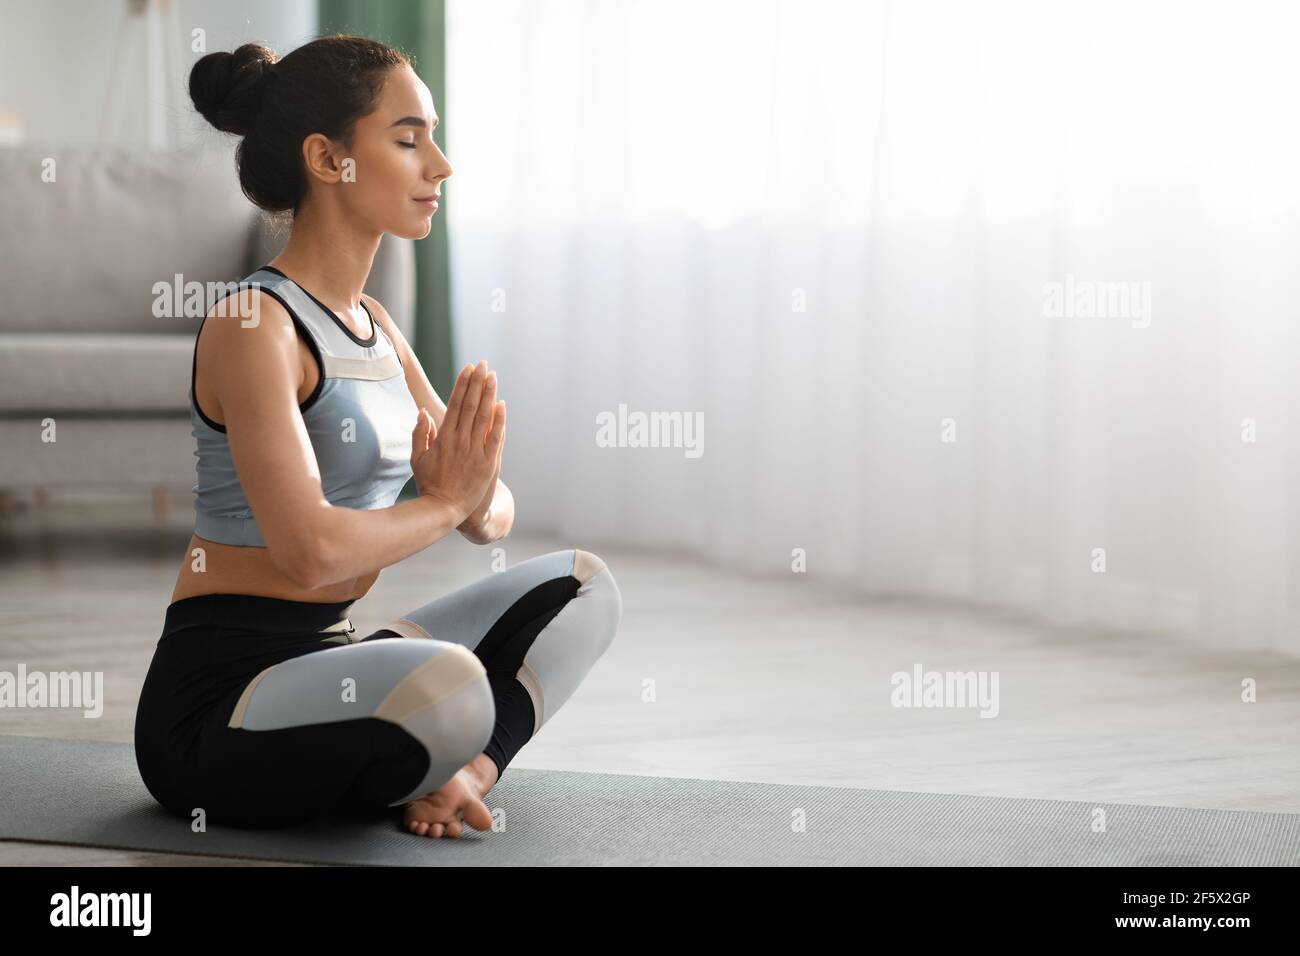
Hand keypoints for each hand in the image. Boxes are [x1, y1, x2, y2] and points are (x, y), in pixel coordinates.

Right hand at [410, 360, 505, 521]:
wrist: (443, 510)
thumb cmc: (429, 484)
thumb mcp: (416, 459)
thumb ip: (420, 435)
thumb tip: (423, 412)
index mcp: (443, 438)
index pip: (454, 404)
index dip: (462, 385)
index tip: (468, 369)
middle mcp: (460, 441)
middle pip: (470, 406)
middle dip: (477, 383)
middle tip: (483, 364)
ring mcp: (475, 452)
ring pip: (484, 418)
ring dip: (489, 395)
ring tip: (492, 376)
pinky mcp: (488, 464)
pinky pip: (495, 438)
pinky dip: (499, 421)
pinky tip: (502, 405)